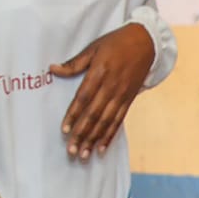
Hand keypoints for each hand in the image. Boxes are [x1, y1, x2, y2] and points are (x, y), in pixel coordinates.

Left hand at [53, 22, 156, 159]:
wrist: (146, 43)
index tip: (64, 130)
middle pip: (94, 114)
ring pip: (106, 121)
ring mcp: (122, 95)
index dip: (73, 114)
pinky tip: (101, 148)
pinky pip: (118, 121)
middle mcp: (111, 86)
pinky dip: (109, 135)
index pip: (84, 97)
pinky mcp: (129, 100)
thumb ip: (74, 63)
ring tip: (84, 155)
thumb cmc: (115, 43)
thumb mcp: (93, 48)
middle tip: (71, 150)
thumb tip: (52, 69)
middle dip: (82, 134)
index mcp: (100, 72)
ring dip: (94, 139)